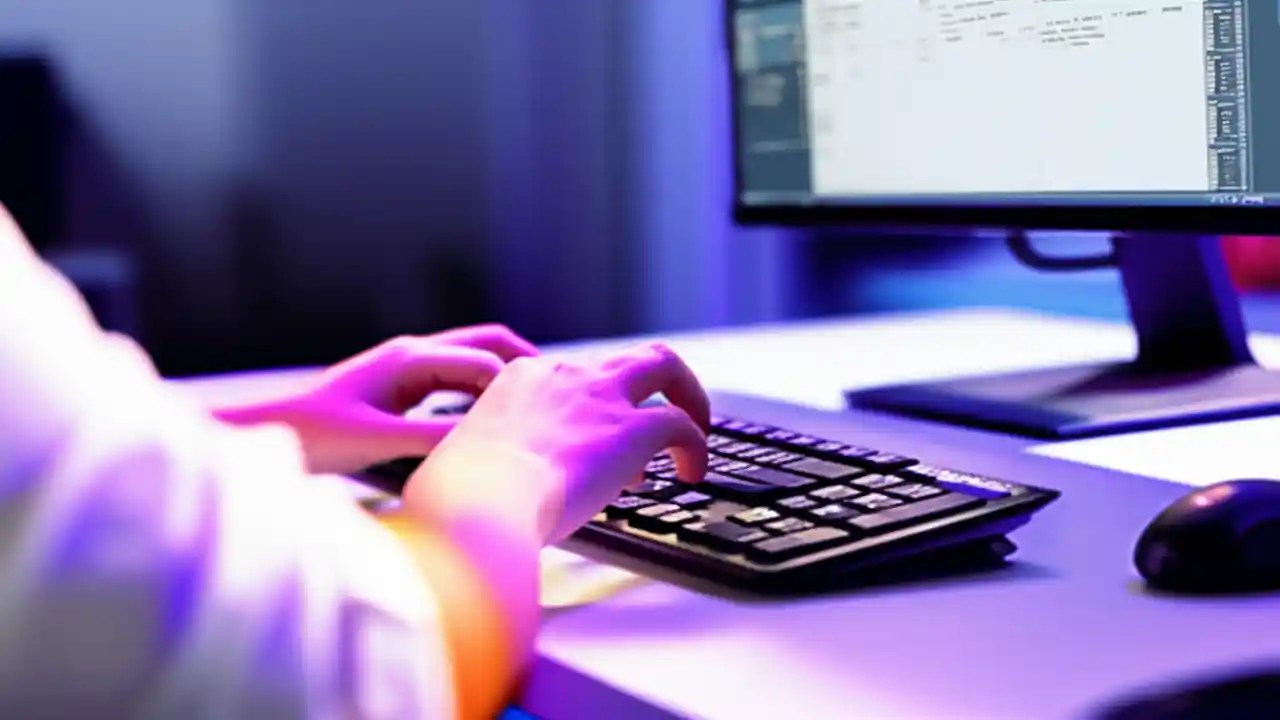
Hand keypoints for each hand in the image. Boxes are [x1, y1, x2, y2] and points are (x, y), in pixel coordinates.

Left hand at [213, 324, 537, 473]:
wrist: (272, 430)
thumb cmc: (317, 432)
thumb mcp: (380, 439)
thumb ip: (433, 438)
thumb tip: (485, 442)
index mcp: (411, 358)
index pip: (484, 362)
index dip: (521, 384)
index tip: (553, 408)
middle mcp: (413, 354)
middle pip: (487, 343)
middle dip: (525, 362)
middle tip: (561, 389)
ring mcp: (406, 367)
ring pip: (472, 360)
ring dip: (505, 376)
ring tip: (538, 403)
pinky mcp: (400, 387)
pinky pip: (455, 379)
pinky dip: (482, 391)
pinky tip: (493, 419)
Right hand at [404, 342, 710, 544]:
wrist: (479, 501)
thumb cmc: (459, 497)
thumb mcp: (465, 463)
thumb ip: (487, 465)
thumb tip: (485, 496)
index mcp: (521, 381)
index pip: (575, 379)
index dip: (596, 409)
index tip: (596, 444)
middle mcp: (565, 377)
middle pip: (628, 358)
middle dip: (657, 382)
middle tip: (669, 414)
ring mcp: (601, 398)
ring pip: (665, 366)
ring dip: (687, 399)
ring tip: (694, 437)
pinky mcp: (632, 429)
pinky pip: (682, 426)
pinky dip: (696, 447)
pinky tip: (691, 475)